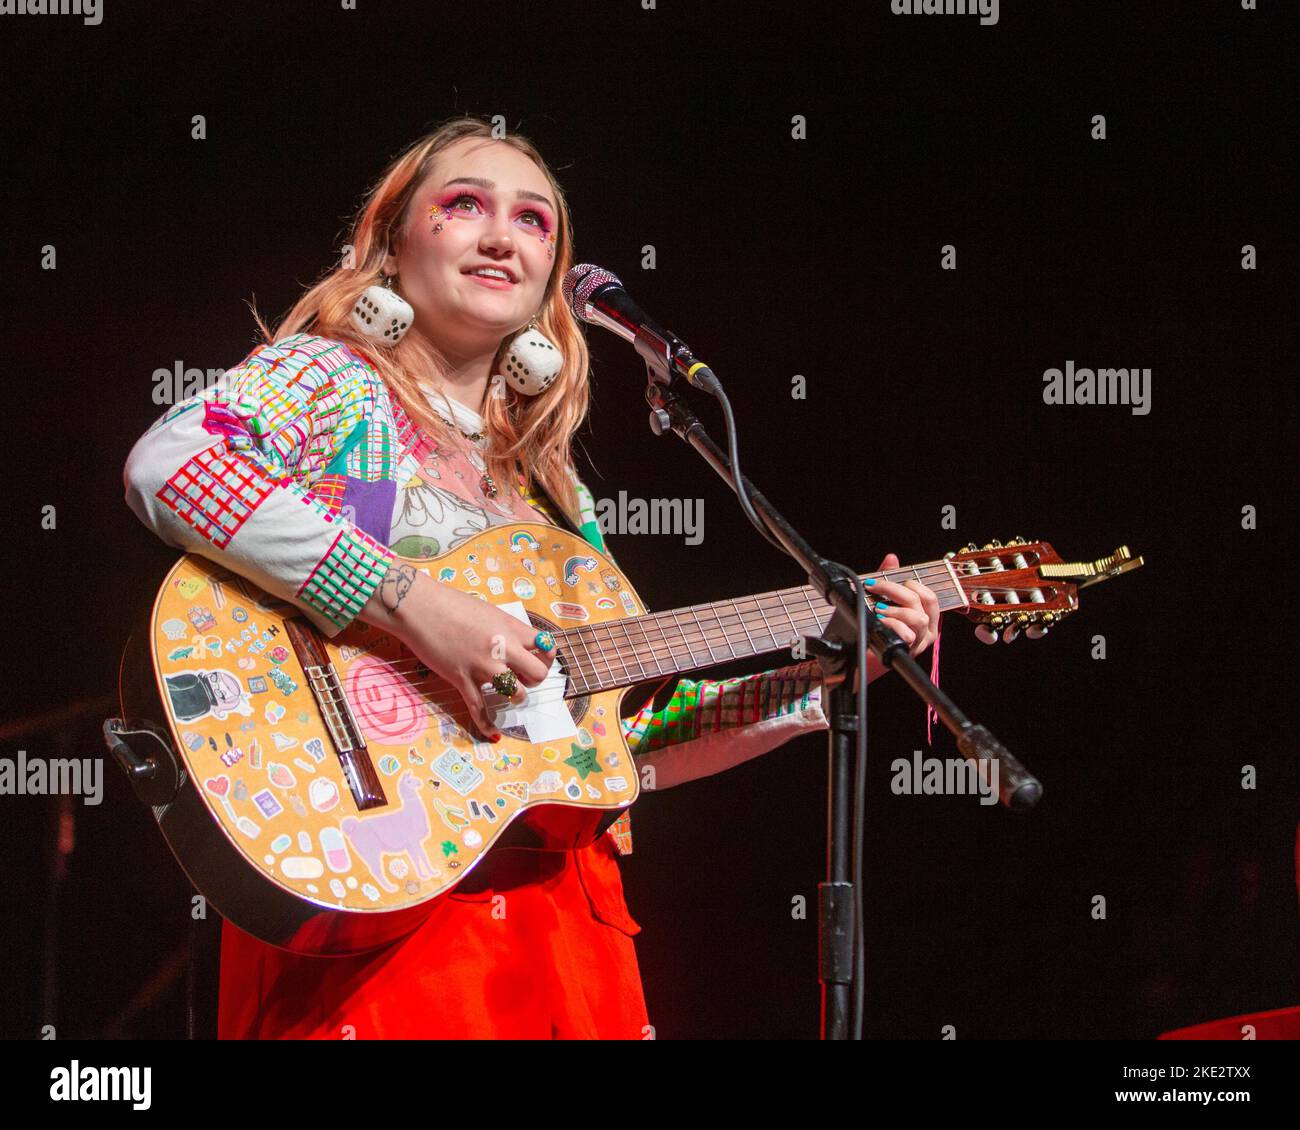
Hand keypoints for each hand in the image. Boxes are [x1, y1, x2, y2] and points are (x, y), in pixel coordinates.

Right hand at [378, 567, 556, 740]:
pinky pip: (479, 709)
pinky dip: (487, 725)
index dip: (545, 656)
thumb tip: (516, 645)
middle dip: (533, 679)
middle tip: (522, 677)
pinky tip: (494, 734)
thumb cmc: (451, 604)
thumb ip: (505, 629)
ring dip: (515, 696)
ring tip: (507, 692)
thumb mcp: (488, 611)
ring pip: (516, 693)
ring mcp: (483, 666)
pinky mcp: (462, 680)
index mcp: (510, 628)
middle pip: (538, 674)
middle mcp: (502, 648)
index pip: (546, 646)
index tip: (538, 659)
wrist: (419, 607)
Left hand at [866, 552, 939, 657]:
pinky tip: (879, 621)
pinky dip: (891, 624)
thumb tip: (892, 558)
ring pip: (918, 618)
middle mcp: (927, 630)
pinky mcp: (908, 650)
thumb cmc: (876, 629)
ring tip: (877, 609)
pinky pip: (907, 634)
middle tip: (874, 588)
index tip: (883, 581)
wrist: (863, 656)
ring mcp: (919, 642)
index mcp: (926, 616)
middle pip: (922, 601)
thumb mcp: (882, 601)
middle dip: (895, 590)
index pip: (928, 595)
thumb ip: (889, 581)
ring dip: (895, 609)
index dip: (909, 583)